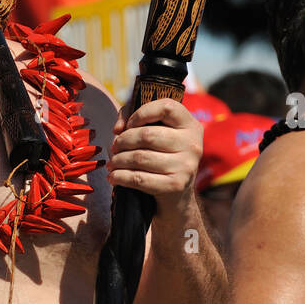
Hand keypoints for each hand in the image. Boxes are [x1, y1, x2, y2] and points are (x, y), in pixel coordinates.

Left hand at [107, 98, 201, 213]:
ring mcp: (186, 166)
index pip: (166, 107)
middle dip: (123, 141)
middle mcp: (192, 144)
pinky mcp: (175, 185)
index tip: (129, 125)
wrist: (178, 196)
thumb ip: (135, 119)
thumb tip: (118, 129)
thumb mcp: (157, 134)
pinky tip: (113, 177)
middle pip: (147, 135)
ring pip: (140, 157)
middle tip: (114, 147)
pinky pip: (139, 178)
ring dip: (118, 160)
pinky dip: (120, 177)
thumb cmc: (162, 157)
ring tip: (112, 163)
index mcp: (190, 125)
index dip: (142, 113)